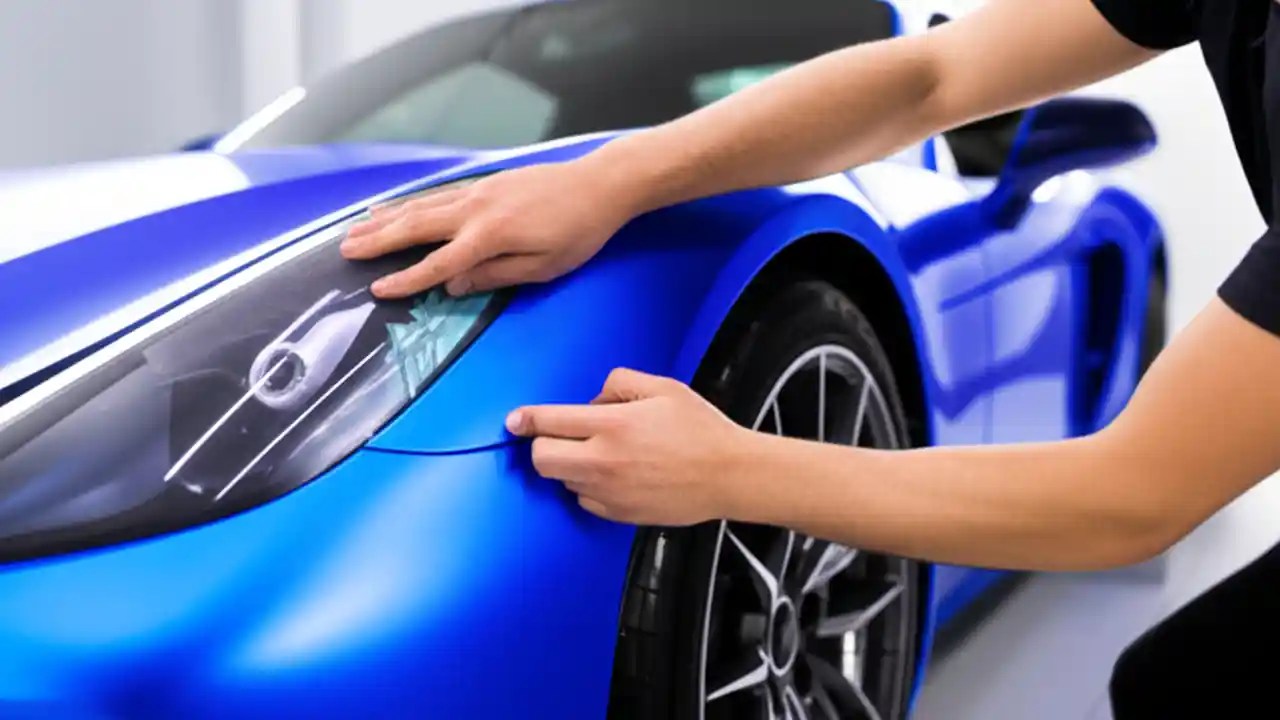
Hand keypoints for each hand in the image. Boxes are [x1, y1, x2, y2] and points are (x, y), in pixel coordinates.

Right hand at [340, 159, 635, 297]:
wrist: (600, 184)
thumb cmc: (578, 232)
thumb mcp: (543, 266)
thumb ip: (495, 275)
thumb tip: (454, 286)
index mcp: (490, 235)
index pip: (439, 263)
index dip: (407, 278)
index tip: (377, 289)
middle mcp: (476, 208)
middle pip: (417, 225)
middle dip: (379, 239)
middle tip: (345, 250)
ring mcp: (478, 190)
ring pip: (422, 205)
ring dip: (386, 218)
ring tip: (356, 228)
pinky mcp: (485, 182)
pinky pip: (438, 194)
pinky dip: (411, 201)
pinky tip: (396, 206)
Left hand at [506, 368, 750, 525]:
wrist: (729, 476)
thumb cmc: (701, 430)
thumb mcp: (663, 388)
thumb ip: (619, 383)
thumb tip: (592, 401)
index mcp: (614, 425)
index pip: (550, 422)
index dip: (526, 419)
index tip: (514, 421)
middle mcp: (604, 461)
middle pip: (542, 460)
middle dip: (544, 445)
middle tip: (562, 437)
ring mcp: (609, 492)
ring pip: (563, 480)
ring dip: (570, 465)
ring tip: (603, 454)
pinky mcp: (618, 514)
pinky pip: (584, 499)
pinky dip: (589, 486)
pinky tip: (615, 475)